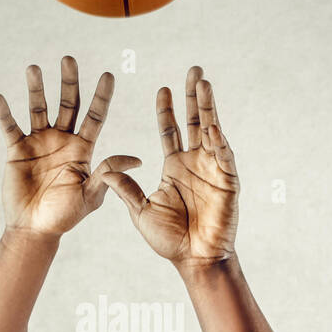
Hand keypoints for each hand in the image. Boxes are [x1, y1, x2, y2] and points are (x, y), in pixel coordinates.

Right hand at [0, 56, 141, 236]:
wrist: (35, 229)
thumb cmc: (65, 216)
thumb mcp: (91, 195)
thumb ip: (109, 173)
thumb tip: (138, 158)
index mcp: (83, 149)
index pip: (95, 116)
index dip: (101, 96)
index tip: (109, 75)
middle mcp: (62, 140)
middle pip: (67, 104)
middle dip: (69, 82)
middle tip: (69, 59)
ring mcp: (38, 142)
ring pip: (38, 109)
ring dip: (36, 89)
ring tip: (34, 68)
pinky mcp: (16, 150)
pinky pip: (10, 127)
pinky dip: (4, 113)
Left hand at [97, 67, 238, 267]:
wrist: (195, 260)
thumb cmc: (170, 240)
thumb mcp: (140, 211)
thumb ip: (125, 188)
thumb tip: (104, 168)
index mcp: (175, 167)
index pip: (171, 131)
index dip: (167, 110)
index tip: (162, 89)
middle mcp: (195, 163)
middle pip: (195, 122)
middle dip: (193, 97)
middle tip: (193, 71)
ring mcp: (213, 170)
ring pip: (212, 132)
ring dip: (209, 108)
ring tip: (204, 83)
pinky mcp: (228, 182)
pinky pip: (223, 157)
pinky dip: (218, 142)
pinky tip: (211, 126)